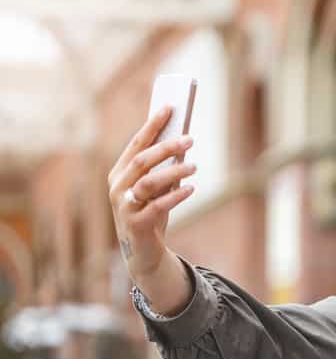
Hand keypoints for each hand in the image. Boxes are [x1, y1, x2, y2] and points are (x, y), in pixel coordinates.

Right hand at [108, 107, 194, 278]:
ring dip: (173, 171)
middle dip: (166, 146)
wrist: (144, 251)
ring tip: (194, 167)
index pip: (136, 143)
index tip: (169, 107)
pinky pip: (157, 206)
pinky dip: (175, 195)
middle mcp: (118, 186)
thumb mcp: (157, 188)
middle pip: (142, 160)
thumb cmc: (151, 211)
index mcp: (120, 172)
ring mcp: (124, 205)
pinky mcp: (135, 224)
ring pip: (148, 182)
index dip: (152, 124)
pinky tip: (191, 188)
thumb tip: (183, 142)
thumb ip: (164, 168)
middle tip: (190, 139)